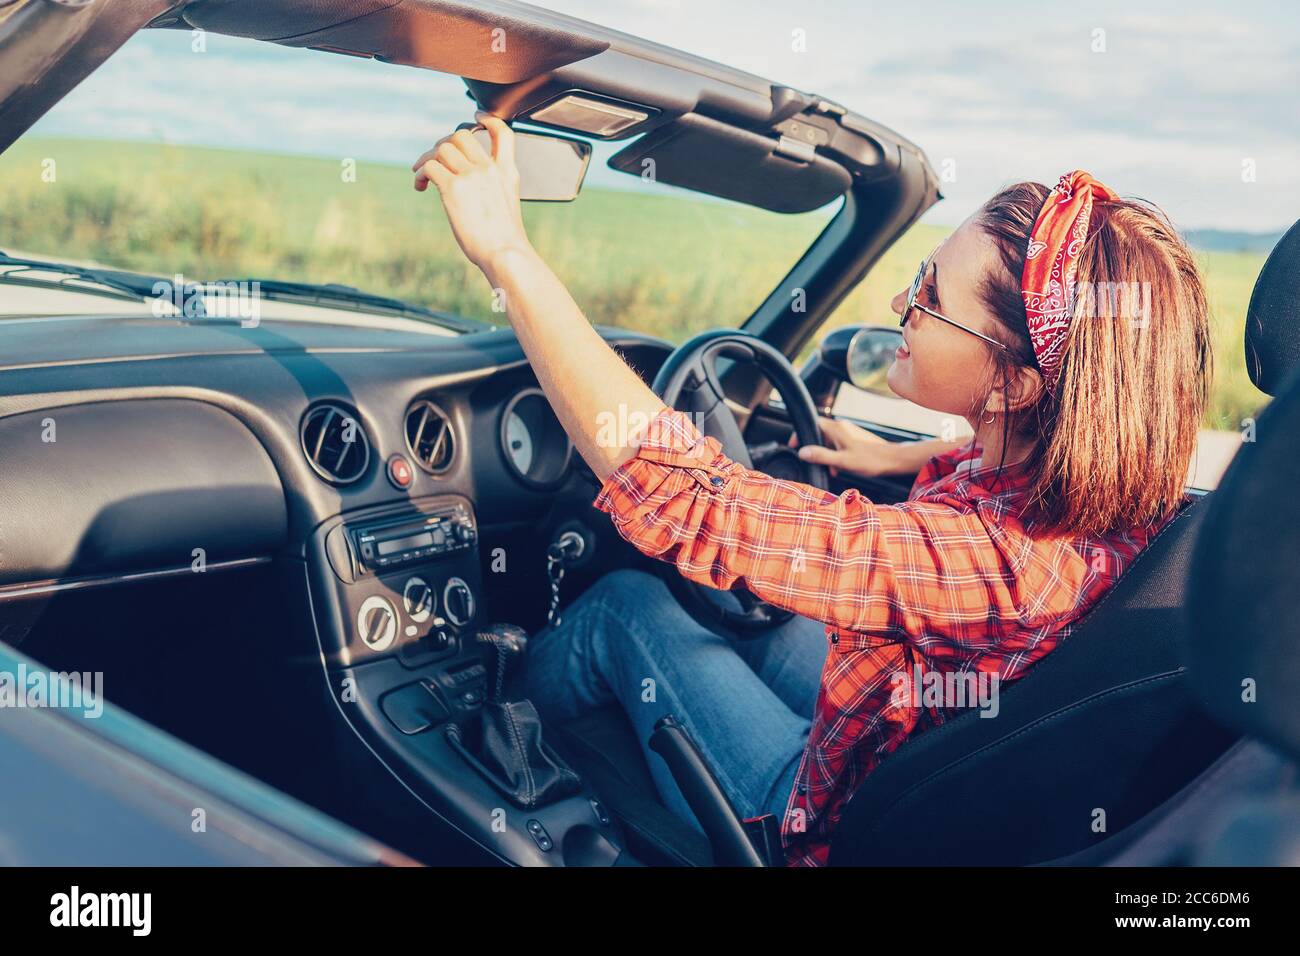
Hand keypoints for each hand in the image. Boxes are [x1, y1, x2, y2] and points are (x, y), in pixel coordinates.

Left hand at [412, 112, 530, 272]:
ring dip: (427, 159)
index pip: (502, 132)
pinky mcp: (453, 188)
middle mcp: (489, 168)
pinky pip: (429, 167)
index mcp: (506, 172)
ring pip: (442, 148)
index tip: (476, 118)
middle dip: (444, 144)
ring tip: (422, 177)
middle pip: (461, 135)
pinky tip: (420, 187)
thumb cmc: (504, 241)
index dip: (488, 119)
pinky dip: (420, 174)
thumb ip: (492, 189)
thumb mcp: (507, 206)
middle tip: (435, 161)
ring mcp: (472, 176)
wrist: (505, 253)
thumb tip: (469, 189)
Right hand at [791, 415, 898, 477]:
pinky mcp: (855, 439)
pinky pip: (839, 444)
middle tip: (816, 462)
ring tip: (832, 468)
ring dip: (827, 454)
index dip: (802, 433)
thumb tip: (803, 452)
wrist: (893, 460)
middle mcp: (842, 427)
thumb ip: (821, 456)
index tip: (796, 445)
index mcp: (837, 429)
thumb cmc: (871, 460)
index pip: (813, 423)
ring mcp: (849, 432)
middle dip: (816, 448)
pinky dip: (836, 455)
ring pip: (830, 441)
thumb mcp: (842, 461)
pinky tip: (840, 467)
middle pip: (820, 433)